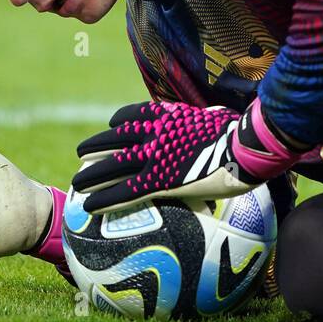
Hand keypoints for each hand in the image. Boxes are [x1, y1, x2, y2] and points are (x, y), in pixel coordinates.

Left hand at [72, 100, 314, 212]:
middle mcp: (155, 133)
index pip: (134, 115)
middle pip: (115, 139)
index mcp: (168, 116)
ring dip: (92, 176)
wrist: (245, 146)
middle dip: (96, 147)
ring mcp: (155, 156)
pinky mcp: (160, 181)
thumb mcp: (219, 118)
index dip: (119, 122)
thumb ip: (209, 120)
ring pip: (113, 166)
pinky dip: (105, 198)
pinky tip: (91, 207)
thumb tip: (222, 118)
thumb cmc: (240, 134)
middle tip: (81, 155)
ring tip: (77, 185)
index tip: (112, 126)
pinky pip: (125, 191)